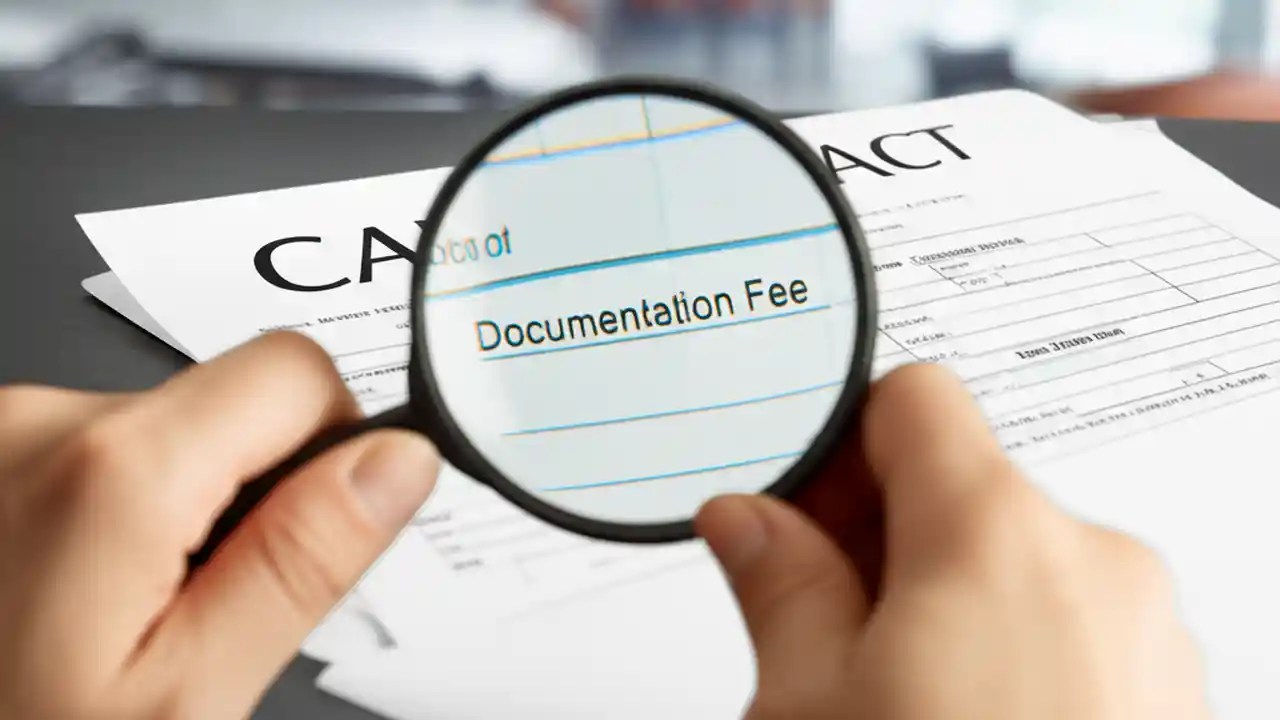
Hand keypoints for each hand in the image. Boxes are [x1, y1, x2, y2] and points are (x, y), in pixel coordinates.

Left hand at [0, 332, 438, 718]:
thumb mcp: (192, 693)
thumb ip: (304, 559)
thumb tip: (396, 462)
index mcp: (113, 473)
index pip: (298, 371)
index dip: (340, 444)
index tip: (314, 527)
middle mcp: (35, 424)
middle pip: (229, 398)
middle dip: (250, 488)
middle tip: (204, 603)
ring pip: (165, 428)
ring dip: (177, 506)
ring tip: (122, 611)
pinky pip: (96, 454)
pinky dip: (116, 513)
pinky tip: (78, 592)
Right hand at [696, 364, 1211, 719]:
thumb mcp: (806, 709)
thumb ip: (776, 585)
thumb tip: (749, 523)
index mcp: (998, 536)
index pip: (912, 401)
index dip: (836, 441)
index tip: (795, 504)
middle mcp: (1098, 568)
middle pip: (965, 487)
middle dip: (878, 536)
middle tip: (814, 610)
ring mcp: (1149, 639)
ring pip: (1017, 564)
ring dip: (940, 601)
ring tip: (884, 696)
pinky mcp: (1170, 700)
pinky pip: (1072, 629)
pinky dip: (1006, 652)